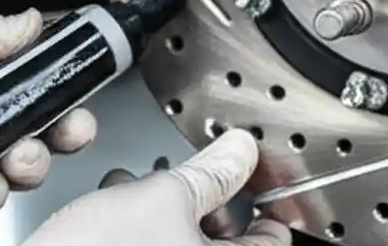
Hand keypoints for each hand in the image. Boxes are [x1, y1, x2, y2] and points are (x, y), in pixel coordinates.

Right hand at [23, 129, 289, 245]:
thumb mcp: (163, 198)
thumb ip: (212, 173)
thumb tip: (242, 151)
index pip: (274, 239)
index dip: (266, 200)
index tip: (255, 174)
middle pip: (227, 243)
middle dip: (205, 201)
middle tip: (195, 175)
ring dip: (165, 212)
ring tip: (143, 185)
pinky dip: (137, 232)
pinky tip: (114, 207)